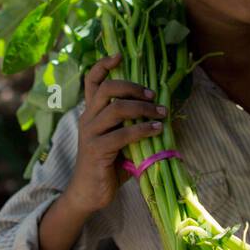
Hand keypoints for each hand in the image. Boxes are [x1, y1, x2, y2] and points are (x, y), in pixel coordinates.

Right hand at [63, 53, 164, 214]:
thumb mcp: (121, 140)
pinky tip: (156, 130)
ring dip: (143, 109)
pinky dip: (142, 130)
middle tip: (152, 94)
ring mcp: (90, 134)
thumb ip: (132, 125)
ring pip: (116, 109)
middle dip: (133, 87)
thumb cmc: (109, 166)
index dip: (104, 65)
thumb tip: (161, 113)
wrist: (90, 194)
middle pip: (107, 89)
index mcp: (92, 112)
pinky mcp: (96, 150)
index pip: (92, 81)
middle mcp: (88, 118)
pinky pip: (121, 134)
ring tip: (161, 113)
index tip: (120, 55)